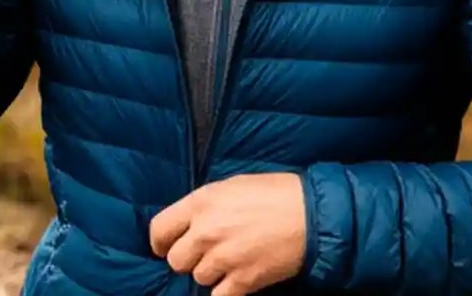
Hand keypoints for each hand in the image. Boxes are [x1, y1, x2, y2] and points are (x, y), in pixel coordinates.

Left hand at [150, 173, 306, 295]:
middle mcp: (206, 230)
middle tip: (206, 254)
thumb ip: (205, 206)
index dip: (160, 242)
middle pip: (176, 259)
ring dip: (211, 274)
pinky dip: (226, 291)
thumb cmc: (275, 194)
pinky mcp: (243, 280)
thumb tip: (189, 224)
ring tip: (231, 261)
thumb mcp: (232, 187)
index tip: (166, 247)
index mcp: (201, 202)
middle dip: (189, 259)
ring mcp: (224, 257)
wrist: (313, 214)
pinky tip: (238, 280)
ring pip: (198, 278)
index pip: (158, 229)